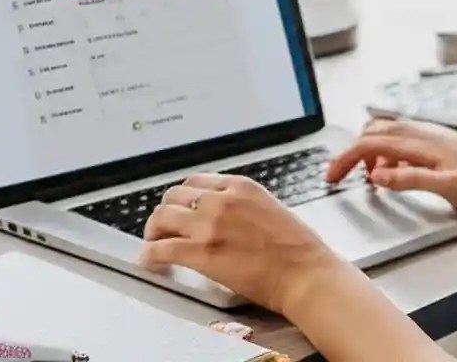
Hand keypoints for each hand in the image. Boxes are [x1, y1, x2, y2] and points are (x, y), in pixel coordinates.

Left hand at [139, 174, 348, 313]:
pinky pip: (162, 249)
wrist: (306, 275)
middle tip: (164, 228)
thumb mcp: (271, 209)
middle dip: (166, 212)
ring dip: (154, 231)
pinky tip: (150, 261)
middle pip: (174, 196)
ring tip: (154, 243)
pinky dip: (150, 255)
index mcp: (241, 187)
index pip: (196, 182)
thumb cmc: (298, 249)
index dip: (183, 197)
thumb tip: (225, 216)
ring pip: (162, 218)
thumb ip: (243, 206)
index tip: (180, 209)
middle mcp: (222, 201)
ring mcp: (209, 226)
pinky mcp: (201, 254)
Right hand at [325, 118, 456, 219]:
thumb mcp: (447, 188)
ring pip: (388, 134)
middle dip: (352, 151)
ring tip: (367, 176)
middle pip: (375, 131)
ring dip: (370, 151)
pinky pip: (404, 141)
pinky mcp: (440, 145)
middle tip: (341, 174)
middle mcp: (426, 134)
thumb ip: (410, 179)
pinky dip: (388, 153)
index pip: (372, 143)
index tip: (331, 176)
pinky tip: (395, 172)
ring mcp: (433, 138)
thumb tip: (377, 173)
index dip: (346, 157)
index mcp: (423, 143)